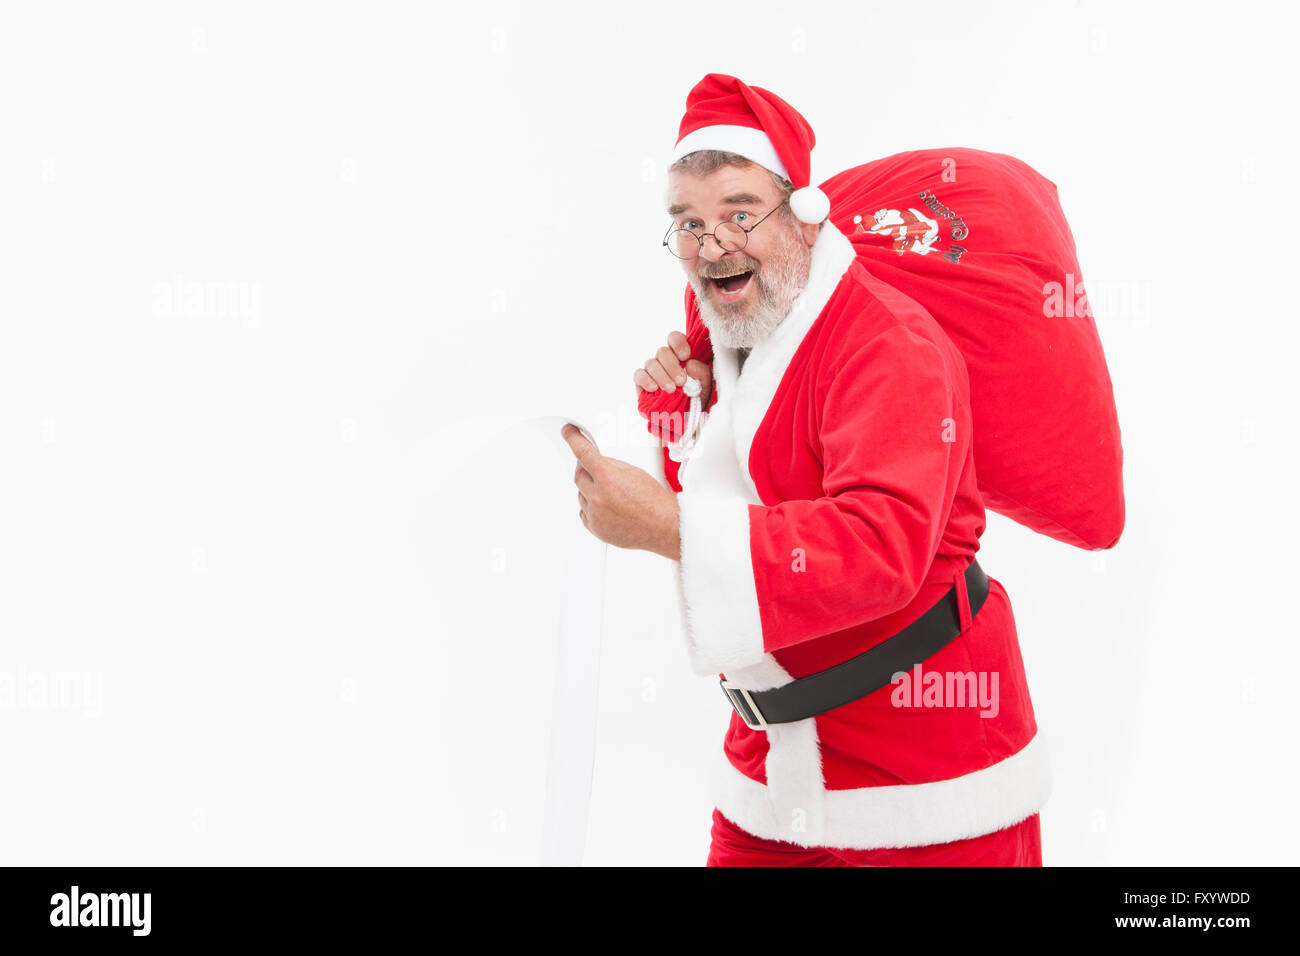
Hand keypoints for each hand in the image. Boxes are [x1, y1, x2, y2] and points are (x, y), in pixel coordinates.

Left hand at [561, 424, 680, 559]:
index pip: (583, 452)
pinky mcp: (595, 528)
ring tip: (612, 494)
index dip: (573, 439)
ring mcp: (595, 514)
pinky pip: (584, 512)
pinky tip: (607, 506)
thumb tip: (596, 460)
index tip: (568, 433)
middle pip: (579, 474)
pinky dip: (591, 507)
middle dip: (585, 468)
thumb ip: (611, 464)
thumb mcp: (634, 472)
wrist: (663, 527)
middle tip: (596, 469)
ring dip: (590, 489)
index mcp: (607, 477)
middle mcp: (597, 496)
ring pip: (581, 494)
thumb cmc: (654, 502)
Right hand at [632, 330, 712, 406]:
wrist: (686, 418)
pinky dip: (646, 380)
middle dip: (672, 366)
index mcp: (680, 354)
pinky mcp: (641, 382)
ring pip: (651, 363)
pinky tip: (654, 388)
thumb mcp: (706, 387)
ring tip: (671, 389)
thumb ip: (703, 374)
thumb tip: (690, 364)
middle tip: (681, 381)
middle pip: (662, 351)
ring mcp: (651, 369)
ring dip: (661, 375)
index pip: (674, 338)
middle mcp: (664, 359)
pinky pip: (639, 375)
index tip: (685, 356)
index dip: (678, 343)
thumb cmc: (696, 398)